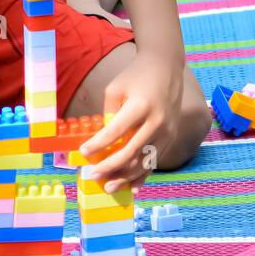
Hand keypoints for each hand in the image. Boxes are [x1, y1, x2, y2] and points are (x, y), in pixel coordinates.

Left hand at [78, 50, 182, 191]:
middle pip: (131, 152)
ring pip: (145, 161)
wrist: (166, 67)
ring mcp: (167, 131)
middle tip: (91, 175)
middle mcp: (157, 121)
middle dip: (109, 167)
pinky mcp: (171, 136)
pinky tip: (131, 188)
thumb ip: (108, 115)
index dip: (98, 145)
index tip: (83, 153)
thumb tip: (101, 142)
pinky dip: (142, 176)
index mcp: (140, 106)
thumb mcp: (115, 90)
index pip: (115, 131)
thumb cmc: (134, 77)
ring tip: (108, 187)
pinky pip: (155, 161)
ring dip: (125, 177)